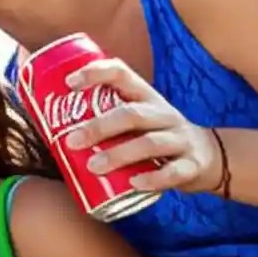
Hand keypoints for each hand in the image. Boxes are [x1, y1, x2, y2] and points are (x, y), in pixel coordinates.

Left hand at [63, 58, 222, 193]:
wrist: (210, 156)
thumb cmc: (156, 134)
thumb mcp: (137, 117)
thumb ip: (104, 115)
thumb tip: (46, 120)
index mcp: (146, 96)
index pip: (122, 73)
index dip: (96, 73)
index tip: (69, 82)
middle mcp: (163, 113)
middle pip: (132, 114)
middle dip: (99, 126)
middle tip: (72, 141)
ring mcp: (180, 138)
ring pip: (150, 143)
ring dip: (119, 154)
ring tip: (93, 166)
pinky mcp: (192, 165)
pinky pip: (173, 172)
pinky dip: (153, 178)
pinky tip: (134, 183)